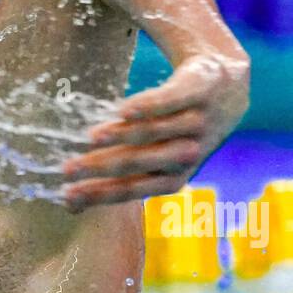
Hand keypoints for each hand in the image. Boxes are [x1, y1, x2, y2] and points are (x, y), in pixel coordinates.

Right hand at [60, 52, 249, 210]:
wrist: (225, 88)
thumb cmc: (176, 130)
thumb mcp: (153, 158)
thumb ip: (118, 175)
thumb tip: (68, 203)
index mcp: (174, 177)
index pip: (133, 189)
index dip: (100, 193)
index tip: (68, 195)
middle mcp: (187, 154)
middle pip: (138, 162)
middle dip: (101, 168)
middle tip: (67, 170)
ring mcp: (196, 122)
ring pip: (153, 132)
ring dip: (121, 136)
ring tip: (90, 139)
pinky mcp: (198, 90)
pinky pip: (171, 100)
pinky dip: (148, 106)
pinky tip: (123, 111)